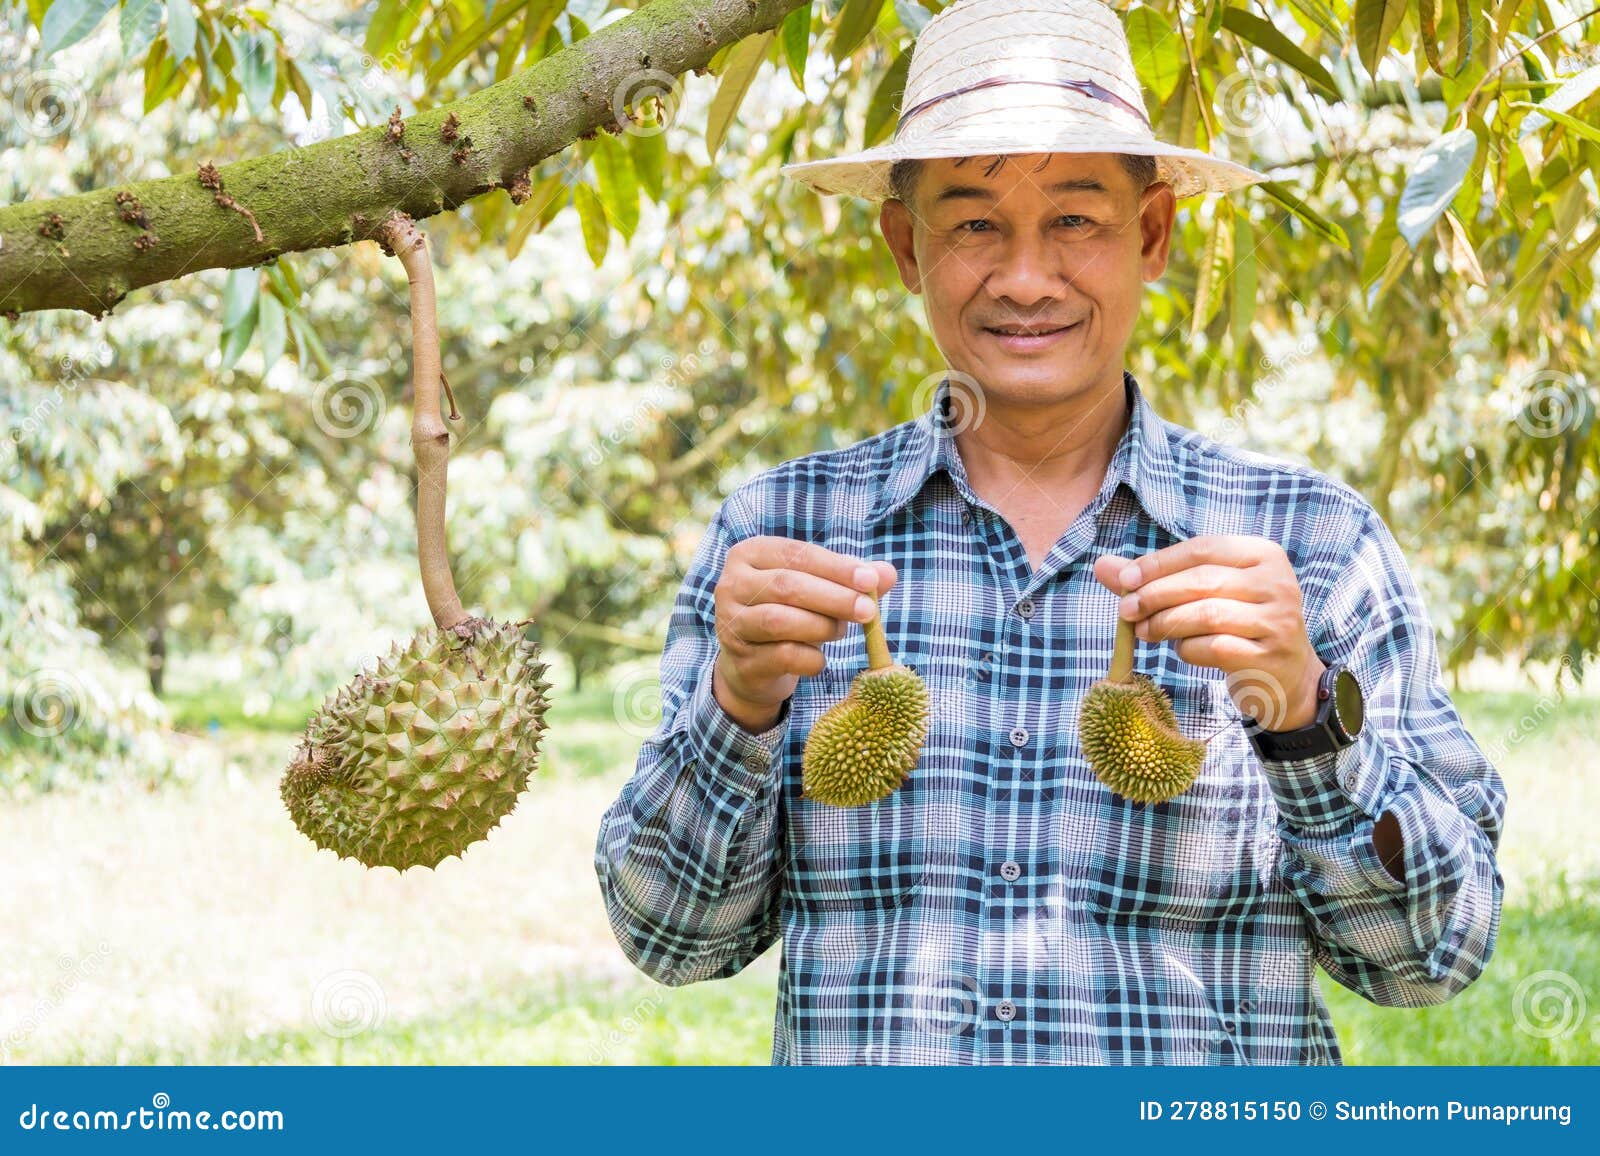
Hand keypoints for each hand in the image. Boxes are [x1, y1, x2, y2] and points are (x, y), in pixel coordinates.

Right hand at [712, 537, 897, 732]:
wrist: (753, 665)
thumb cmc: (791, 614)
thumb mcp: (818, 590)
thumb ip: (850, 580)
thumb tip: (888, 573)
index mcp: (750, 554)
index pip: (797, 554)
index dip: (836, 567)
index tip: (870, 580)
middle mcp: (731, 585)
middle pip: (787, 586)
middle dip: (834, 598)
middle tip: (869, 610)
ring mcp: (731, 624)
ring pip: (780, 621)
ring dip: (822, 627)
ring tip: (841, 631)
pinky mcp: (741, 660)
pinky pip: (783, 656)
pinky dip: (812, 659)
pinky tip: (820, 659)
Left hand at [1092, 535, 1324, 730]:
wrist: (1284, 677)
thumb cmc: (1235, 625)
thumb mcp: (1203, 594)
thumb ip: (1156, 578)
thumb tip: (1103, 565)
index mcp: (1262, 554)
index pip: (1202, 549)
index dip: (1159, 564)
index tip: (1124, 581)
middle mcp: (1277, 583)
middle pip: (1203, 580)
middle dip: (1156, 595)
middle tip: (1126, 610)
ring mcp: (1278, 621)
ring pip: (1207, 615)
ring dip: (1166, 623)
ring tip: (1143, 631)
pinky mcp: (1270, 657)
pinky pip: (1215, 648)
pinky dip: (1188, 649)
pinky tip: (1180, 651)